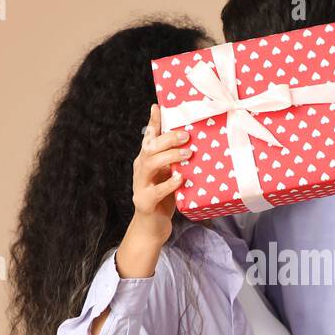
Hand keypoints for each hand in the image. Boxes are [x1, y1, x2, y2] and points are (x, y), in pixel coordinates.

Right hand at [114, 105, 188, 278]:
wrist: (152, 228)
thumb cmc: (164, 198)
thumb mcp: (169, 174)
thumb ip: (175, 160)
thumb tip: (194, 142)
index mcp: (146, 160)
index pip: (149, 137)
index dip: (153, 122)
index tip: (158, 106)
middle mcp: (141, 169)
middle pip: (150, 147)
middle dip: (167, 138)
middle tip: (186, 135)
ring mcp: (140, 185)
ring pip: (150, 164)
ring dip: (169, 157)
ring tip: (187, 155)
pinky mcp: (144, 202)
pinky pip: (155, 191)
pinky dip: (168, 184)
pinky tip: (180, 179)